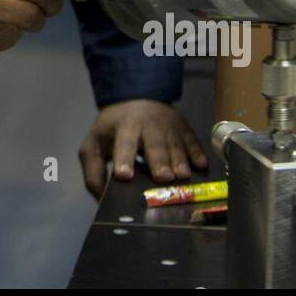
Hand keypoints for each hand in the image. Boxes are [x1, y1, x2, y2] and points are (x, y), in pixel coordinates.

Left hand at [78, 99, 208, 198]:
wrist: (138, 97)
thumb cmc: (115, 127)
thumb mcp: (95, 143)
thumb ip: (93, 170)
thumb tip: (101, 199)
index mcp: (124, 128)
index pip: (123, 144)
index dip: (124, 159)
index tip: (124, 175)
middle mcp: (148, 125)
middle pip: (154, 145)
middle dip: (158, 161)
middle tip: (162, 177)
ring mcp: (170, 127)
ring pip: (175, 146)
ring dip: (180, 161)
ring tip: (182, 176)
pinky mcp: (185, 130)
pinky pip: (193, 143)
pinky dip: (198, 155)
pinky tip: (201, 166)